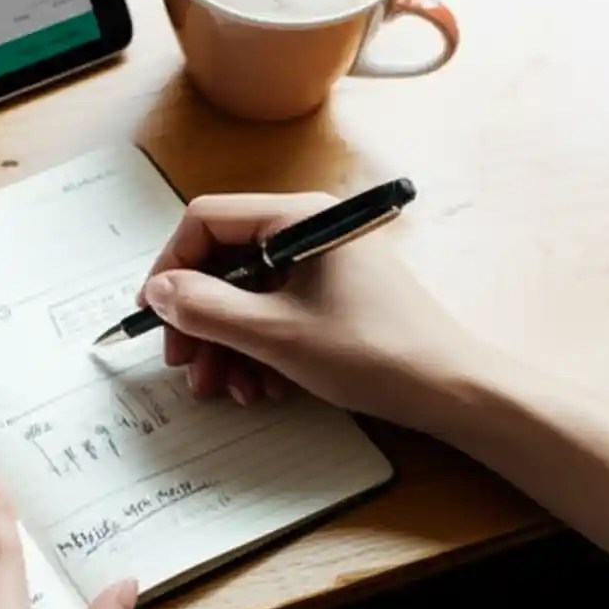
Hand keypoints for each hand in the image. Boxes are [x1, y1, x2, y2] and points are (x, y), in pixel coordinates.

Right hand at [138, 191, 486, 433]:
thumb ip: (208, 309)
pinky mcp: (332, 295)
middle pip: (223, 261)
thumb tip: (159, 292)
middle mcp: (307, 229)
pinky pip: (273, 312)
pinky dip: (256, 349)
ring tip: (224, 389)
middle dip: (198, 318)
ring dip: (224, 344)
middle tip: (185, 365)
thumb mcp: (277, 335)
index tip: (155, 315)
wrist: (453, 391)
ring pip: (245, 294)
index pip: (206, 220)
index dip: (171, 267)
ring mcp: (321, 263)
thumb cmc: (374, 352)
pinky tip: (260, 388)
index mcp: (297, 217)